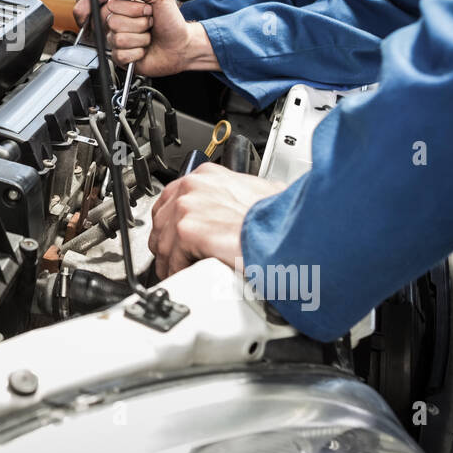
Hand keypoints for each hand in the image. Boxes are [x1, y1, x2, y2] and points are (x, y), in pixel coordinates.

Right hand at [73, 0, 161, 29]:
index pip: (80, 14)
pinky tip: (99, 0)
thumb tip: (98, 28)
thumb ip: (109, 13)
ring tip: (102, 8)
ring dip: (89, 10)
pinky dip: (88, 2)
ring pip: (79, 5)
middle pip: (79, 11)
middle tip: (101, 20)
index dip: (86, 25)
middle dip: (89, 18)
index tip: (94, 30)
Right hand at [102, 0, 218, 76]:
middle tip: (150, 25)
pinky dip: (138, 53)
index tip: (149, 10)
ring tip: (148, 37)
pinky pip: (121, 55)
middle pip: (114, 22)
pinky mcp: (120, 57)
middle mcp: (117, 22)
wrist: (181, 45)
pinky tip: (144, 49)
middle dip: (140, 24)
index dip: (135, 9)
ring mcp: (117, 40)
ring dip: (141, 39)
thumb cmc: (171, 21)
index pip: (113, 4)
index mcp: (123, 5)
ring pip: (119, 40)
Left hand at [148, 163, 285, 278]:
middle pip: (162, 221)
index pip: (171, 199)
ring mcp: (188, 206)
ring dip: (173, 263)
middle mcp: (194, 186)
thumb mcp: (260, 195)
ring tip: (183, 274)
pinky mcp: (188, 229)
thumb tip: (242, 210)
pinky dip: (179, 271)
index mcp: (208, 176)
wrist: (290, 234)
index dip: (172, 224)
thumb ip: (239, 198)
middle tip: (178, 262)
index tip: (177, 239)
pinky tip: (190, 277)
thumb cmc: (280, 219)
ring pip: (163, 241)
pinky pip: (171, 257)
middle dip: (169, 246)